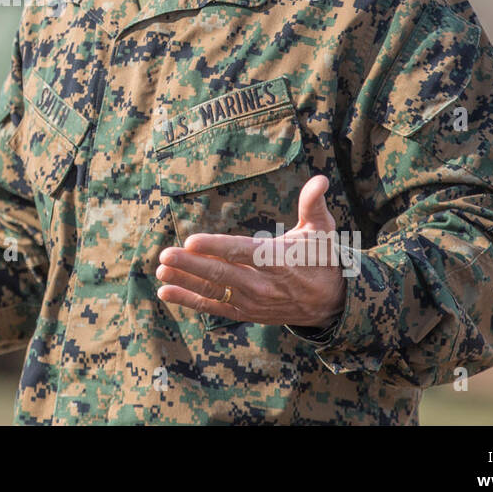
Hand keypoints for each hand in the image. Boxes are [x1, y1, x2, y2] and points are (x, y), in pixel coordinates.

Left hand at [156, 174, 347, 328]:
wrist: (331, 303)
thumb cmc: (321, 258)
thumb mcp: (322, 229)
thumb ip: (314, 203)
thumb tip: (321, 179)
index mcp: (279, 260)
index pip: (243, 252)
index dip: (216, 247)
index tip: (191, 241)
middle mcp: (264, 284)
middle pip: (222, 274)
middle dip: (191, 265)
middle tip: (165, 255)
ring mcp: (253, 301)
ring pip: (214, 292)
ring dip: (185, 283)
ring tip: (161, 272)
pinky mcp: (246, 312)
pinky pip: (215, 308)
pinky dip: (190, 301)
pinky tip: (166, 293)